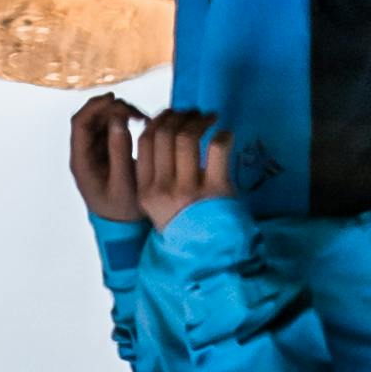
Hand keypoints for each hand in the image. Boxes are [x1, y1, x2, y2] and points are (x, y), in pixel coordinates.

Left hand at [68, 91, 148, 226]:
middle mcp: (84, 154)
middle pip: (90, 119)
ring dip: (119, 113)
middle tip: (136, 111)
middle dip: (111, 108)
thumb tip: (118, 119)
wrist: (124, 225)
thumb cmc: (122, 209)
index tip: (115, 100)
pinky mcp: (105, 152)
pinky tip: (141, 122)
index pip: (79, 124)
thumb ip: (120, 151)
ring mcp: (94, 152)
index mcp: (81, 162)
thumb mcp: (124, 183)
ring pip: (101, 121)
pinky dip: (124, 120)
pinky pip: (110, 127)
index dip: (94, 107)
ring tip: (142, 117)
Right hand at [135, 105, 236, 221]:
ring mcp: (188, 190)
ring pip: (187, 137)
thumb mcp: (161, 206)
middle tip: (195, 113)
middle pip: (164, 134)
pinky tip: (225, 135)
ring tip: (211, 118)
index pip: (145, 142)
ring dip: (200, 120)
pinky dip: (222, 134)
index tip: (173, 115)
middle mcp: (163, 189)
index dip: (159, 120)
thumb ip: (159, 175)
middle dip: (180, 116)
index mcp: (146, 191)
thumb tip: (168, 129)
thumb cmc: (187, 226)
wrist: (211, 259)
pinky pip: (216, 147)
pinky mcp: (216, 190)